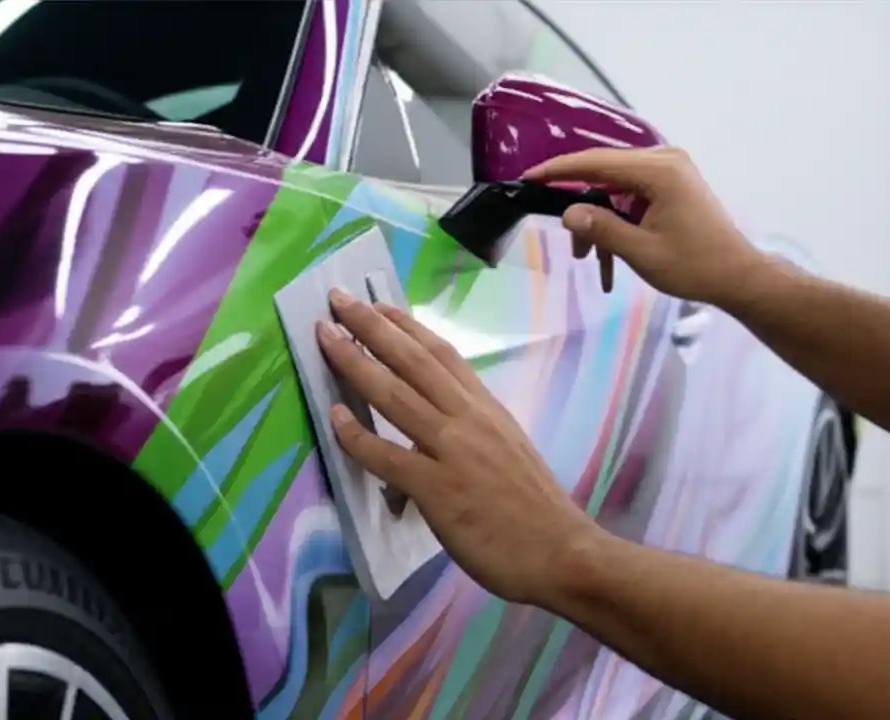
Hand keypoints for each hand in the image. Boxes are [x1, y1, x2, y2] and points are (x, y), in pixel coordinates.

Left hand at [316, 288, 604, 606]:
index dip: (406, 326)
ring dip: (355, 363)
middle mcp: (469, 419)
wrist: (563, 553)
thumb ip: (470, 434)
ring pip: (396, 395)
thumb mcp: (507, 450)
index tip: (377, 305)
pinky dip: (357, 435)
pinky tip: (335, 417)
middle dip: (372, 326)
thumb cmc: (536, 510)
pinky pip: (388, 456)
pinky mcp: (439, 489)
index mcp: (487, 409)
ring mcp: (453, 451)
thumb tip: (435, 433)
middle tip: (338, 300)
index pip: (442, 353)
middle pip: (413, 360)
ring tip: (326, 337)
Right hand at [524, 147, 772, 305]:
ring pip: (614, 186)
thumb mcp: (641, 251)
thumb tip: (568, 213)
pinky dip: (615, 219)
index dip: (559, 170)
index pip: (596, 162)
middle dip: (577, 201)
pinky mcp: (670, 185)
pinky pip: (630, 195)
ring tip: (585, 255)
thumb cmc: (693, 266)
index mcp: (659, 171)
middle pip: (603, 170)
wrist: (737, 276)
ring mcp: (669, 171)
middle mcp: (664, 160)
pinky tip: (606, 250)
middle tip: (553, 225)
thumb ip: (602, 228)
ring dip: (597, 218)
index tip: (528, 178)